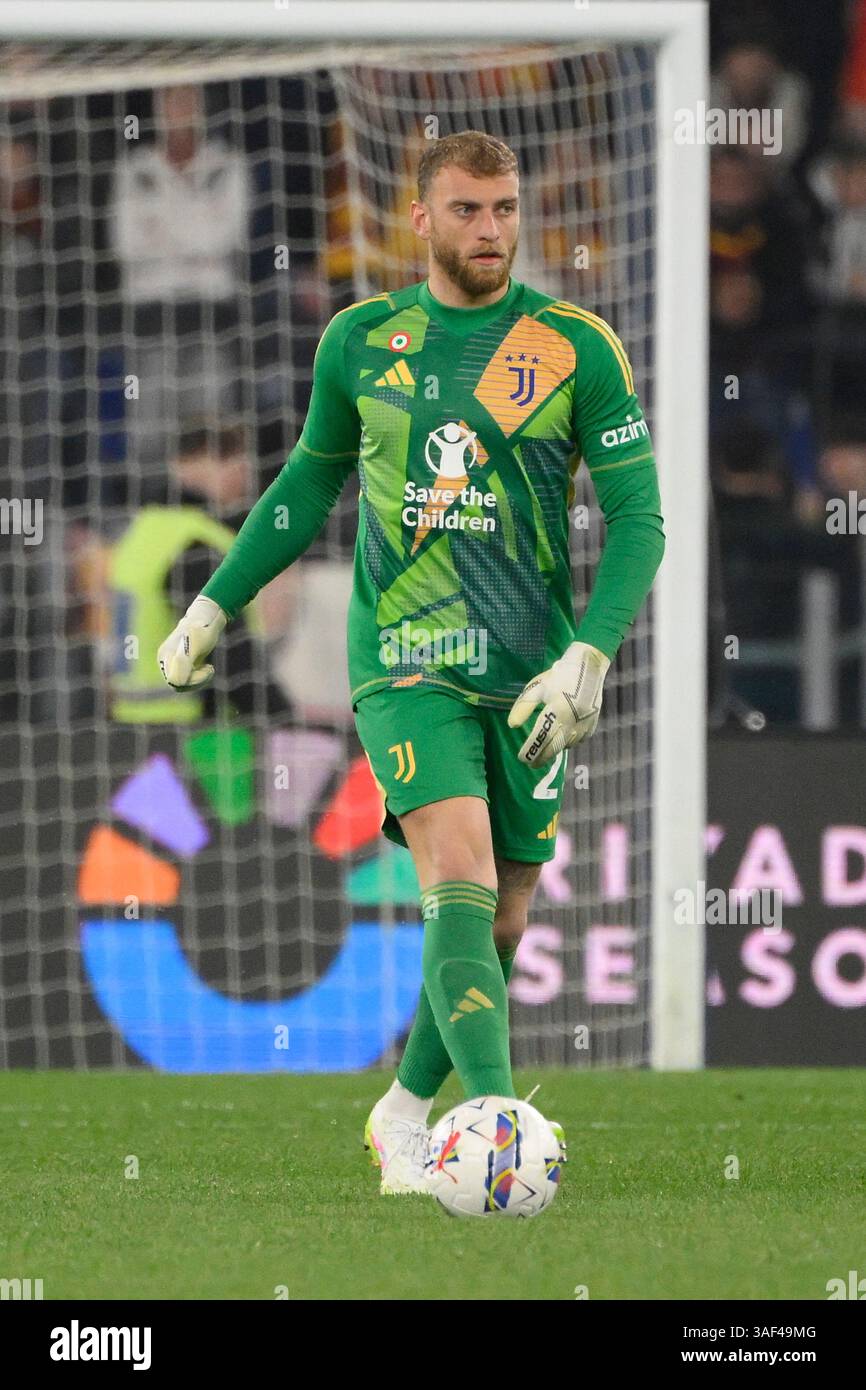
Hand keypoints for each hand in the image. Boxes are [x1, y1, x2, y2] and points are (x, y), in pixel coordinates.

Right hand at [157, 595, 226, 690]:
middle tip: (210, 669)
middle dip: (196, 681)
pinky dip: (199, 678)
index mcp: (166, 655)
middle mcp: (166, 660)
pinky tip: (207, 667)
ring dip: (199, 680)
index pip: (174, 681)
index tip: (206, 668)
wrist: (206, 618)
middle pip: (177, 684)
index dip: (191, 680)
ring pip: (183, 685)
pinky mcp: (181, 665)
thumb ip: (184, 660)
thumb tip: (176, 681)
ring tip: (210, 669)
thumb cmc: (202, 629)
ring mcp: (173, 663)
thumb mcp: (197, 643)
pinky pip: (187, 681)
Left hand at [507, 641, 610, 766]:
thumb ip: (524, 706)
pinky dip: (567, 743)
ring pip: (566, 745)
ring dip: (554, 750)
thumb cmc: (558, 677)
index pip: (541, 738)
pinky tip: (561, 739)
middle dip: (541, 758)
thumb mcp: (537, 687)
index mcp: (556, 711)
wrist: (588, 669)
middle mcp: (571, 722)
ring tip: (544, 752)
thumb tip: (512, 724)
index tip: (522, 758)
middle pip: (554, 748)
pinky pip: (577, 741)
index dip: (531, 750)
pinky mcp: (592, 725)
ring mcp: (583, 725)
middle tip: (531, 764)